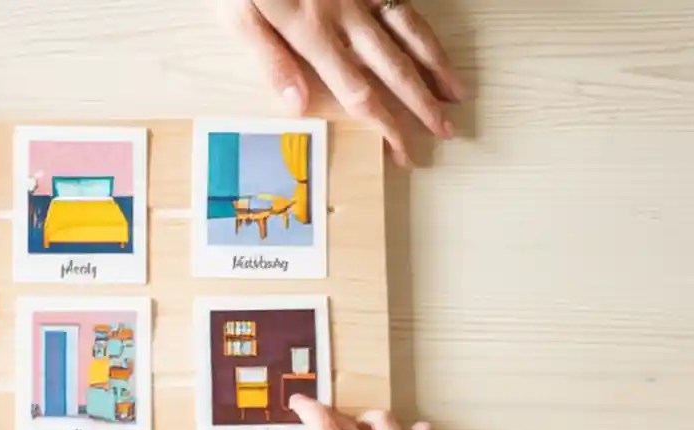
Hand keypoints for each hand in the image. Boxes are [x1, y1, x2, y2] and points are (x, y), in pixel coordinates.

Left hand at [227, 0, 467, 165]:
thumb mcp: (235, 14)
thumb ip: (269, 58)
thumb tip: (299, 106)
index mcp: (310, 31)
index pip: (357, 92)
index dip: (385, 126)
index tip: (406, 151)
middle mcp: (344, 12)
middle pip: (393, 66)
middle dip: (423, 103)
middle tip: (448, 131)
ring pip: (408, 29)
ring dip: (436, 64)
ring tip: (458, 92)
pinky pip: (402, 0)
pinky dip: (423, 23)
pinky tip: (434, 41)